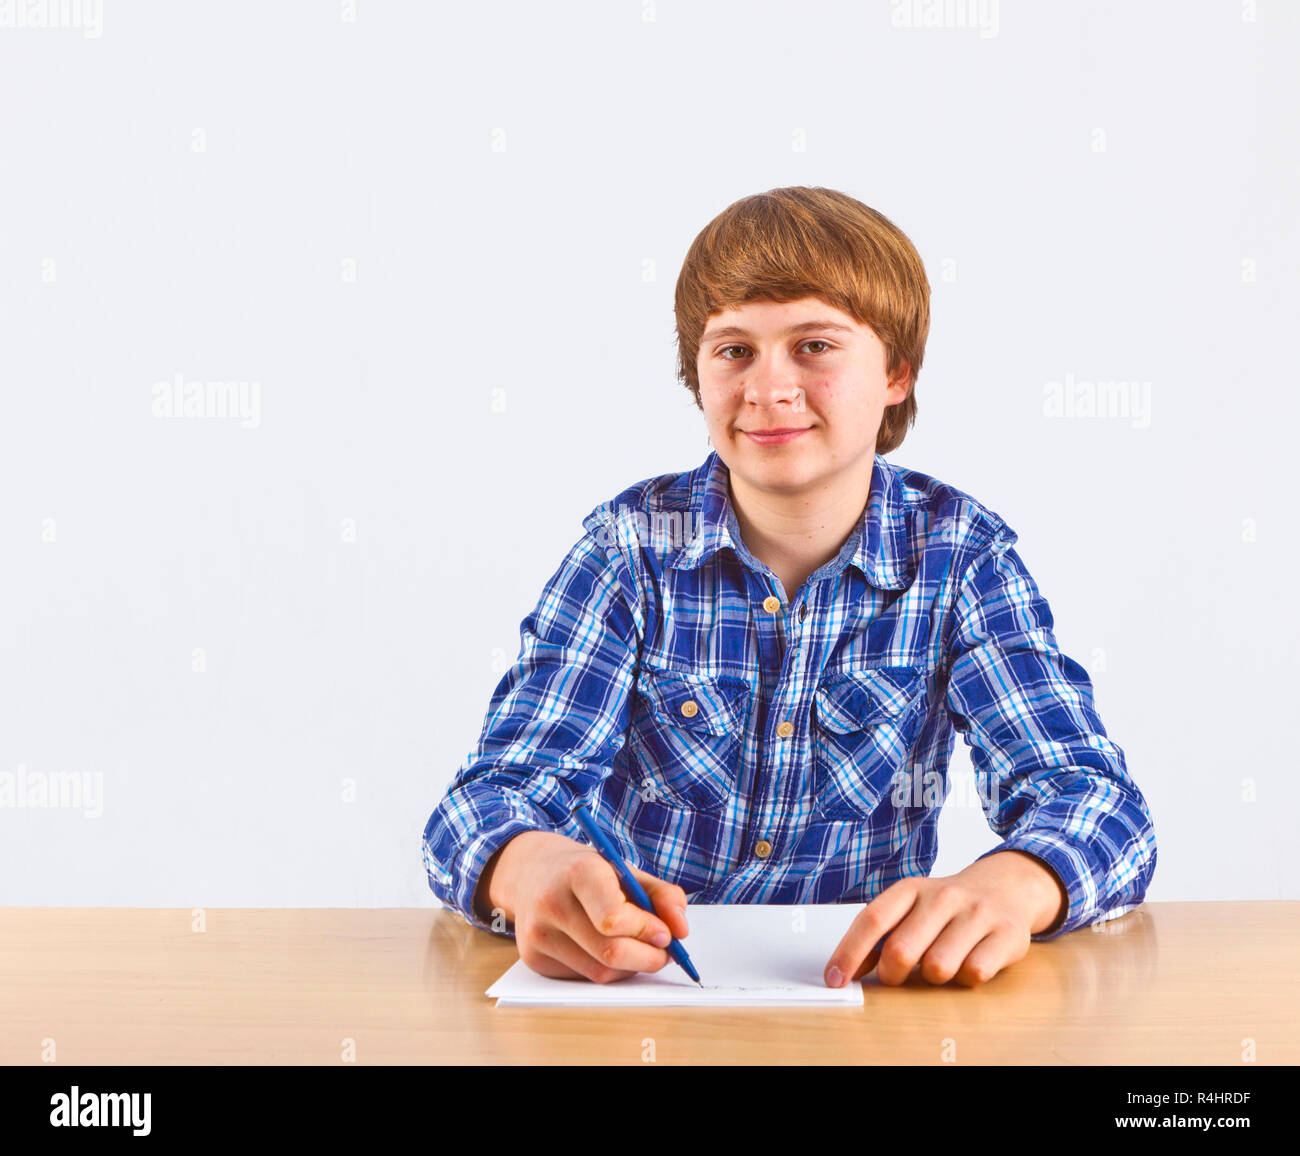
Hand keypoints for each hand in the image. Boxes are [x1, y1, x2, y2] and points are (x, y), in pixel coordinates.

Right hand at [476, 829, 690, 982]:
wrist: (532, 872)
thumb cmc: (588, 871)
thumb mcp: (625, 869)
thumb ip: (663, 894)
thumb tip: (681, 930)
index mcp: (578, 872)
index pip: (614, 918)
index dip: (646, 931)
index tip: (666, 933)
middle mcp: (550, 903)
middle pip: (610, 952)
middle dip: (648, 957)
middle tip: (664, 950)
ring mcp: (537, 935)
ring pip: (600, 972)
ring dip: (631, 967)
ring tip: (637, 947)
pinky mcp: (534, 959)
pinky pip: (584, 978)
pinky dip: (608, 971)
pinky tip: (607, 950)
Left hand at [823, 850, 1066, 987]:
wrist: (1006, 887)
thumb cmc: (946, 908)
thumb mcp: (910, 908)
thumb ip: (880, 935)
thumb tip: (845, 971)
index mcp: (911, 888)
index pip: (871, 920)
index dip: (849, 953)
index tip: (834, 980)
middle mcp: (943, 896)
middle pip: (901, 951)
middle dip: (892, 975)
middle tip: (899, 976)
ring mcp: (976, 914)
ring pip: (938, 968)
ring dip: (933, 978)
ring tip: (941, 961)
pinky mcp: (1007, 934)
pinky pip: (974, 975)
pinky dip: (965, 980)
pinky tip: (969, 962)